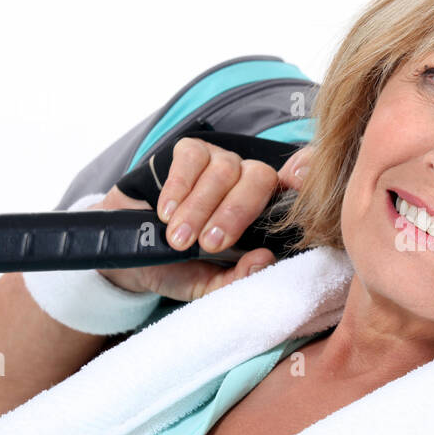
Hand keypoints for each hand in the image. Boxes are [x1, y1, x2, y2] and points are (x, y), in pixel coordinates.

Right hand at [89, 138, 312, 302]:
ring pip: (223, 170)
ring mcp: (220, 161)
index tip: (300, 182)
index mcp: (264, 212)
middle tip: (208, 244)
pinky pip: (192, 158)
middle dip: (233, 213)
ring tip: (179, 238)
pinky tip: (166, 212)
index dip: (302, 178)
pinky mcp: (189, 151)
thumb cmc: (180, 267)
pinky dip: (179, 186)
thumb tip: (264, 260)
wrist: (131, 254)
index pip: (295, 187)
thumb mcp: (208, 283)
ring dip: (200, 207)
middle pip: (258, 178)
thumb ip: (236, 278)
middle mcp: (247, 180)